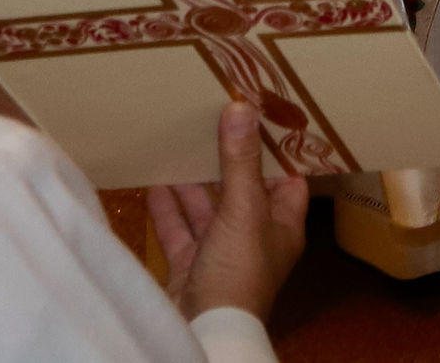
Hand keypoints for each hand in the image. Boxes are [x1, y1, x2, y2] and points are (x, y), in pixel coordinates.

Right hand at [147, 101, 308, 323]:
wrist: (205, 331)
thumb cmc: (238, 272)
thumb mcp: (243, 209)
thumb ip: (239, 162)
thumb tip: (242, 108)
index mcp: (281, 226)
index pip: (286, 180)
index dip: (275, 151)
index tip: (260, 116)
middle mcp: (254, 238)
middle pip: (242, 191)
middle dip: (226, 161)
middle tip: (210, 121)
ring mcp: (221, 255)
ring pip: (207, 211)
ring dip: (193, 183)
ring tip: (178, 145)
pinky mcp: (190, 268)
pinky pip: (179, 233)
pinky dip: (168, 209)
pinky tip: (153, 182)